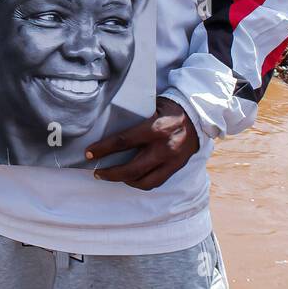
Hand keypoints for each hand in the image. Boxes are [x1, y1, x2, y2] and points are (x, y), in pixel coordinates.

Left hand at [85, 98, 200, 190]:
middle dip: (110, 173)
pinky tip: (131, 178)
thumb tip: (107, 122)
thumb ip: (135, 117)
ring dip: (124, 181)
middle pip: (131, 169)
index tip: (89, 154)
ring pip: (143, 181)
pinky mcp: (176, 167)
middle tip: (97, 172)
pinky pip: (155, 182)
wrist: (199, 115)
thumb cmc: (170, 108)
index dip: (103, 150)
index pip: (123, 142)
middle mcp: (164, 147)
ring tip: (112, 176)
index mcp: (155, 128)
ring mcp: (172, 160)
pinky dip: (140, 183)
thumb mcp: (152, 106)